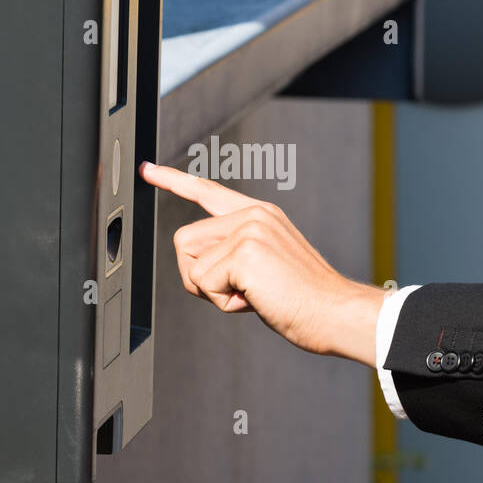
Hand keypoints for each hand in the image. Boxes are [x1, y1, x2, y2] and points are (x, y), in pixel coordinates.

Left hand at [139, 162, 385, 366]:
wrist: (335, 312)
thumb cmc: (305, 301)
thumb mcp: (266, 266)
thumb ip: (235, 254)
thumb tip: (201, 267)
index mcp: (260, 214)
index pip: (208, 192)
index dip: (173, 181)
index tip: (147, 170)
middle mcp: (253, 214)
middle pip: (185, 241)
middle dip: (203, 277)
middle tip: (244, 290)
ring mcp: (249, 229)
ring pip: (191, 265)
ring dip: (215, 292)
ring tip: (255, 293)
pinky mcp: (245, 250)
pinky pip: (204, 283)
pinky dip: (224, 303)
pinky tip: (257, 299)